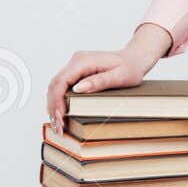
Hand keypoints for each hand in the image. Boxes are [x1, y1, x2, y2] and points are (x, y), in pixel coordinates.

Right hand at [45, 33, 162, 134]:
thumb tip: (78, 89)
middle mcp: (76, 61)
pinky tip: (62, 115)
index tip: (59, 118)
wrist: (134, 59)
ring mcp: (75, 66)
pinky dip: (59, 101)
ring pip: (56, 86)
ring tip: (58, 125)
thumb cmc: (130, 68)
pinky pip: (63, 87)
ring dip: (54, 105)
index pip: (61, 81)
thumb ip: (99, 82)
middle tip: (58, 127)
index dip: (57, 101)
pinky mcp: (77, 72)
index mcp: (83, 61)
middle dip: (53, 107)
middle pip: (55, 85)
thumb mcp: (119, 77)